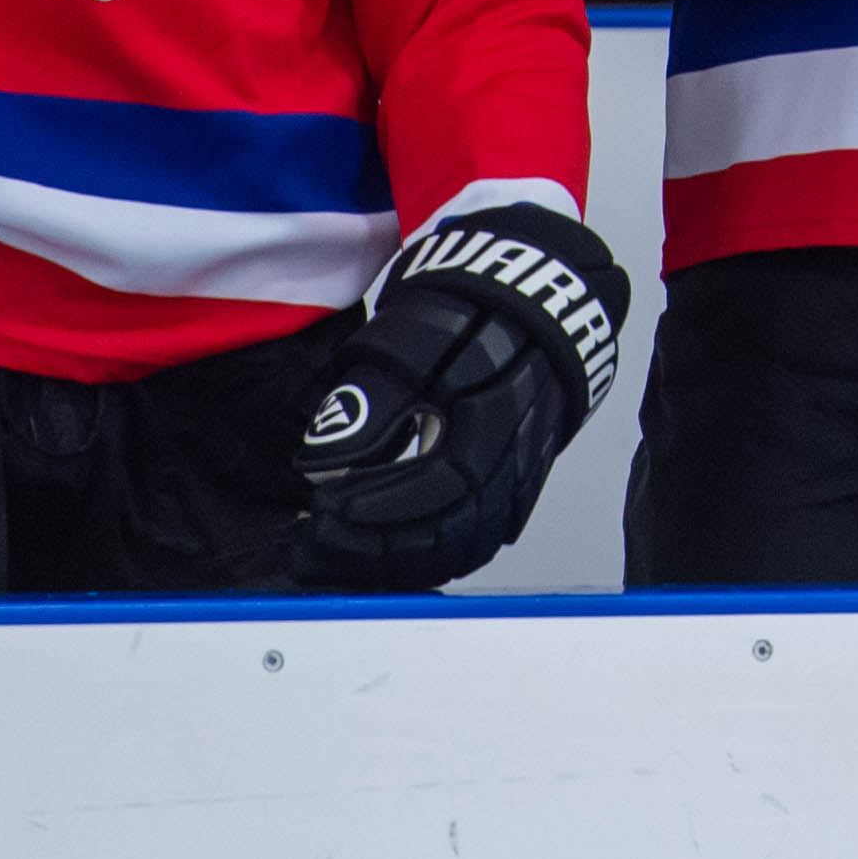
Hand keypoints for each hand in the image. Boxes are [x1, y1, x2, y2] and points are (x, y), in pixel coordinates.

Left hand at [293, 201, 628, 589]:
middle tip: (319, 546)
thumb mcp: (411, 337)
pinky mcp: (522, 478)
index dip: (382, 508)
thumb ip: (371, 399)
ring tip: (344, 558)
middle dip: (382, 548)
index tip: (326, 512)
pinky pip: (484, 535)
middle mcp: (518, 448)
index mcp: (494, 407)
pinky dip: (436, 556)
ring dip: (405, 562)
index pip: (442, 484)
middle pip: (457, 527)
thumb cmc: (471, 310)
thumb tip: (323, 464)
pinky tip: (393, 558)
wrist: (538, 296)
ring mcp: (526, 467)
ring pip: (471, 541)